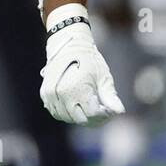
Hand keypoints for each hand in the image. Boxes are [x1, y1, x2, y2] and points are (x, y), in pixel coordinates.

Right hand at [40, 9, 124, 124]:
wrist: (68, 45)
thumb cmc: (89, 60)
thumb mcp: (103, 76)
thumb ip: (110, 96)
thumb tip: (120, 111)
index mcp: (77, 88)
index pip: (92, 114)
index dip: (104, 115)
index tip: (109, 110)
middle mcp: (61, 94)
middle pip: (80, 119)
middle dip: (93, 118)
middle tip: (101, 111)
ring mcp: (51, 95)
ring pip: (68, 118)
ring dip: (80, 117)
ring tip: (90, 107)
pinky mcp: (45, 95)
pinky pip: (57, 113)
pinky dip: (68, 113)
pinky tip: (77, 106)